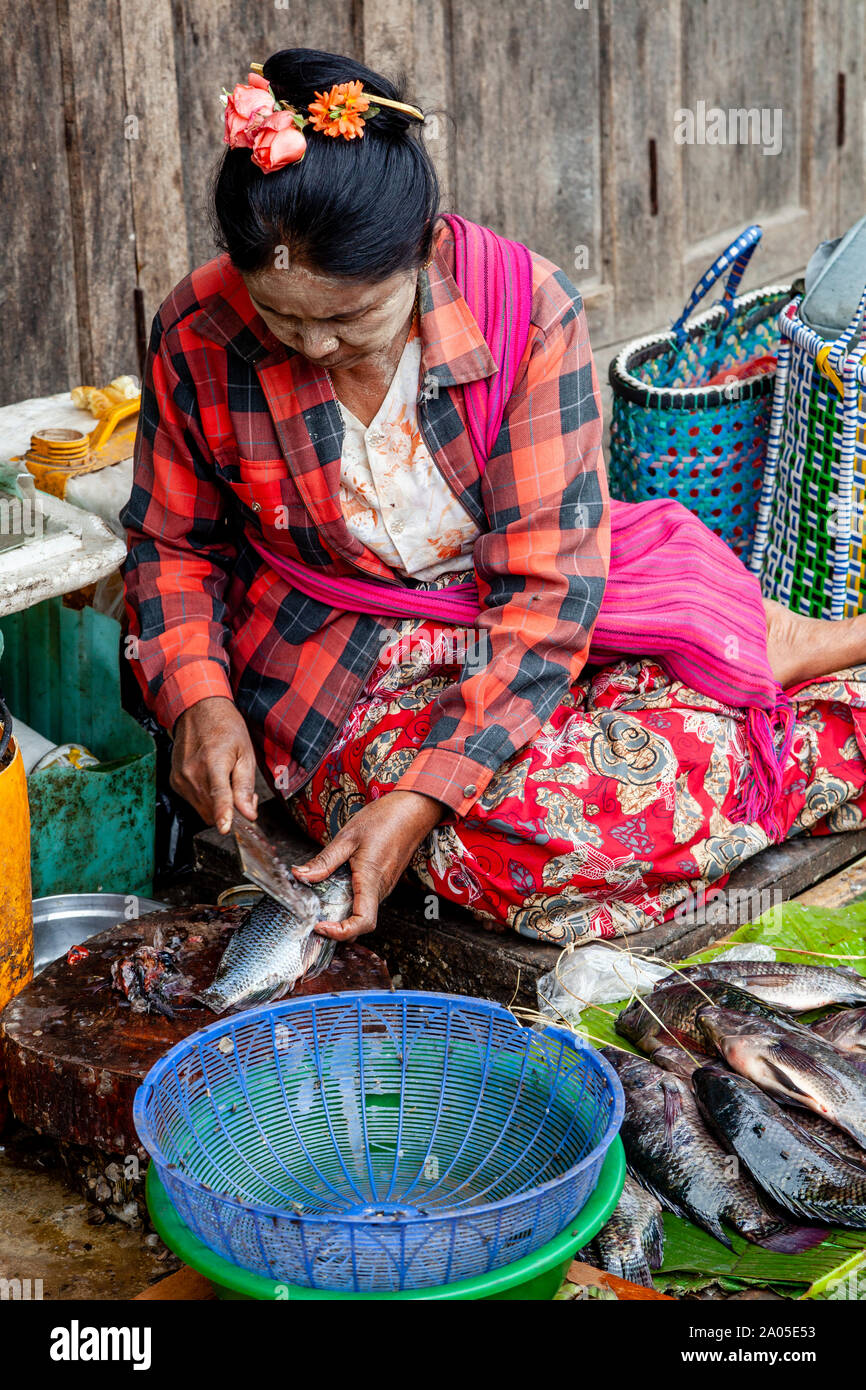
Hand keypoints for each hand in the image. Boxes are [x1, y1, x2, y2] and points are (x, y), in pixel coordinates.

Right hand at [170, 696, 257, 834]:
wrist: (197, 711)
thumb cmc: (224, 728)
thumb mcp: (245, 753)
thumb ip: (245, 786)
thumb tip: (248, 813)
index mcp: (213, 762)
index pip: (219, 794)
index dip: (223, 813)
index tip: (225, 828)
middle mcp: (192, 772)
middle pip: (213, 810)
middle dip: (229, 811)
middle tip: (241, 793)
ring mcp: (180, 778)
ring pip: (202, 810)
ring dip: (216, 806)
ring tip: (225, 782)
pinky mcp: (174, 782)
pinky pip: (193, 802)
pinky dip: (205, 799)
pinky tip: (210, 780)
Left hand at [292, 791, 442, 940]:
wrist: (413, 811)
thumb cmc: (385, 820)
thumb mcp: (348, 837)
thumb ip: (325, 861)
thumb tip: (301, 876)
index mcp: (372, 880)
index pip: (362, 922)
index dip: (341, 932)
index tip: (320, 927)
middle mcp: (380, 889)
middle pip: (360, 923)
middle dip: (337, 928)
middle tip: (312, 918)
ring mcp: (383, 886)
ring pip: (362, 911)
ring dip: (342, 914)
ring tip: (319, 902)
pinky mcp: (383, 880)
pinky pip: (366, 899)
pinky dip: (349, 901)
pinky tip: (334, 886)